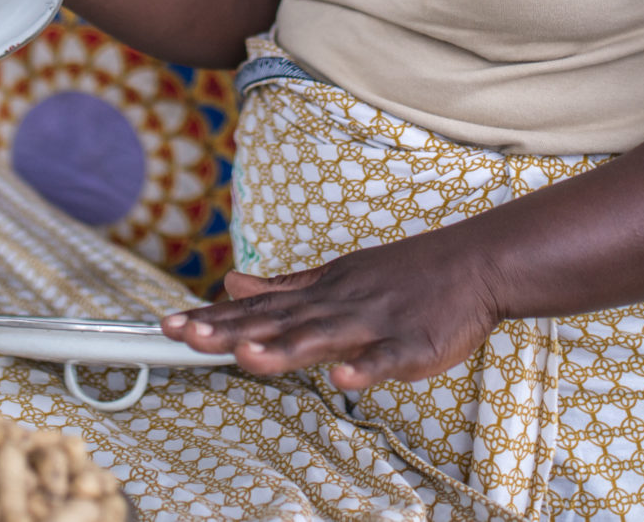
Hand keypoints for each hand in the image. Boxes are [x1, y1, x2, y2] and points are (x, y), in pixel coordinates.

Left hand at [160, 232, 504, 392]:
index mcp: (319, 293)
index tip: (171, 324)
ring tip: (245, 356)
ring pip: (323, 337)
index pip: (259, 308)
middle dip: (231, 331)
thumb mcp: (334, 275)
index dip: (215, 317)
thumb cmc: (402, 275)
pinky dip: (364, 367)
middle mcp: (337, 305)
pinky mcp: (411, 344)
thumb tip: (231, 281)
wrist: (472, 264)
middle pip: (277, 322)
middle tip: (185, 336)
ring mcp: (373, 324)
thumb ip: (283, 287)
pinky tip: (342, 378)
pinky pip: (386, 358)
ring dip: (284, 348)